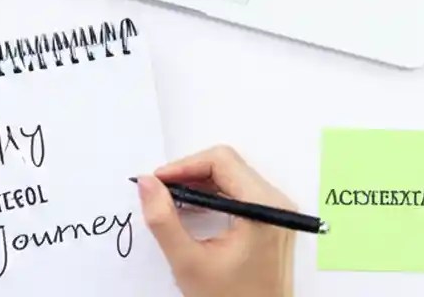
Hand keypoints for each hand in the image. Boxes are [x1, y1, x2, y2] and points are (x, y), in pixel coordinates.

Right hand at [138, 146, 295, 296]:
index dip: (184, 166)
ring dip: (199, 184)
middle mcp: (277, 203)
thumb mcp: (188, 262)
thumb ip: (163, 220)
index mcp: (263, 208)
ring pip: (232, 176)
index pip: (221, 161)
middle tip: (161, 192)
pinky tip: (192, 211)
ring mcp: (277, 212)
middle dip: (189, 174)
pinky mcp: (272, 220)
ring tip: (172, 202)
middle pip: (227, 165)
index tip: (158, 182)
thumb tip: (146, 183)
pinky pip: (239, 192)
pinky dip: (213, 195)